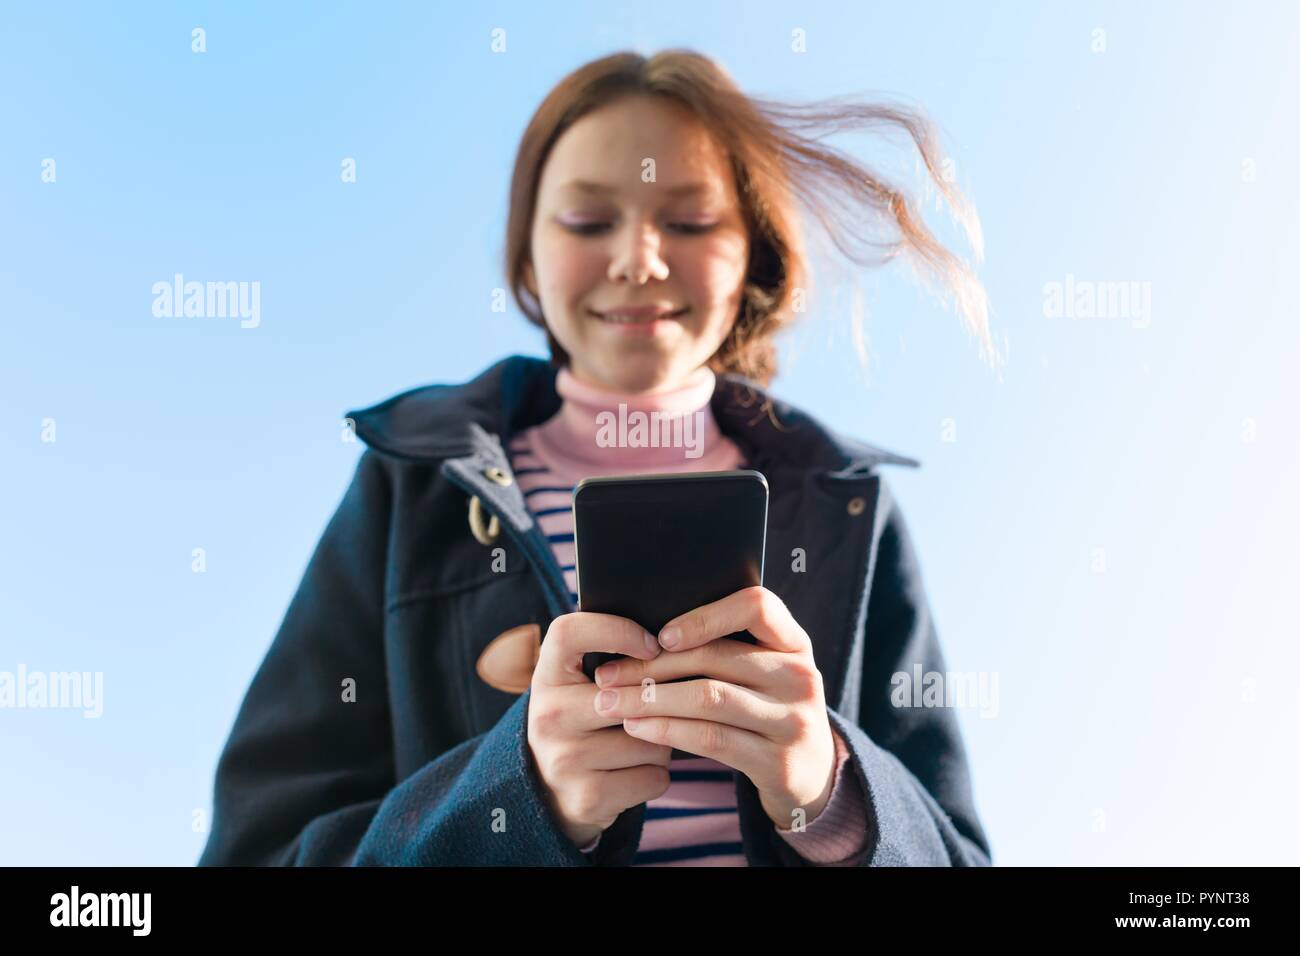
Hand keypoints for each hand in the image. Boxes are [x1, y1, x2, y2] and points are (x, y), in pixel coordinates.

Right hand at [527, 611, 673, 848]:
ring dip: (663, 742)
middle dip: (659, 701)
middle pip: (631, 694)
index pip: (569, 632)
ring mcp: (565, 760)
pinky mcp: (588, 797)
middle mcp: (548, 715)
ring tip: (644, 741)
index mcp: (546, 677)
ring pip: (652, 739)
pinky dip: (657, 774)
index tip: (652, 644)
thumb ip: (612, 661)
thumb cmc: (581, 723)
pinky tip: (637, 771)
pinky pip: (654, 777)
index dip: (617, 630)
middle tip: (662, 704)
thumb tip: (674, 638)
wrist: (549, 794)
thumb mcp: (578, 686)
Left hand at [591, 586, 837, 831]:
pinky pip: (712, 738)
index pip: (757, 606)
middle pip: (717, 657)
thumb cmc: (765, 709)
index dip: (706, 616)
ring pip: (709, 698)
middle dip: (652, 665)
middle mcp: (801, 676)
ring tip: (611, 703)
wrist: (809, 773)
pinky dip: (668, 730)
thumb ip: (724, 647)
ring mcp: (793, 720)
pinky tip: (638, 728)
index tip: (661, 635)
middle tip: (606, 675)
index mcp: (794, 642)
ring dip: (650, 699)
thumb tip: (641, 629)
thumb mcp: (762, 672)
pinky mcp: (777, 761)